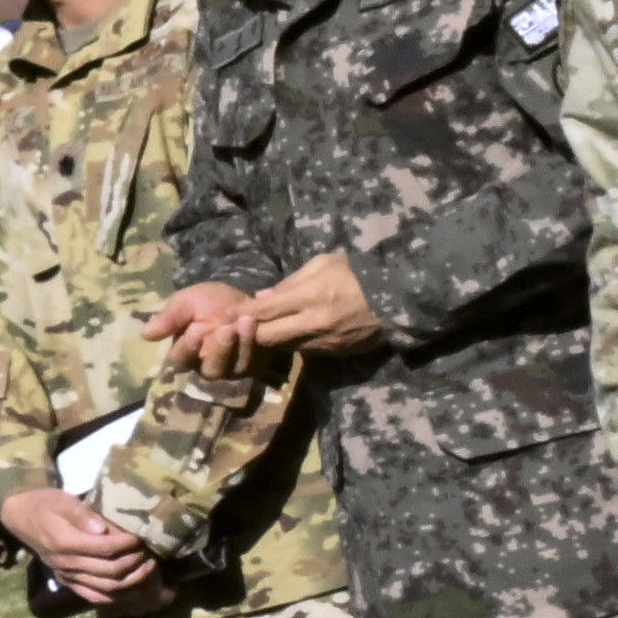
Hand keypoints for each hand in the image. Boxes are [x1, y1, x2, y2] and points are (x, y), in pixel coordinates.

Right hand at [0, 484, 155, 607]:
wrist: (21, 519)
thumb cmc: (44, 505)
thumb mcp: (61, 500)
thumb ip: (80, 513)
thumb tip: (102, 529)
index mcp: (65, 543)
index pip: (105, 548)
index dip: (128, 544)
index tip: (142, 535)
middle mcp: (67, 565)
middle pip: (110, 571)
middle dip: (135, 562)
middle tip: (151, 551)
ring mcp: (68, 577)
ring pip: (108, 588)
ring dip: (132, 580)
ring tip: (149, 567)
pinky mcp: (69, 583)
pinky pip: (96, 597)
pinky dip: (118, 596)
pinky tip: (133, 588)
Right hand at [149, 281, 259, 377]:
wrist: (243, 298)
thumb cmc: (209, 301)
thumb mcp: (186, 302)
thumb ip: (170, 318)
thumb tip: (145, 334)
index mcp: (187, 352)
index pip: (181, 360)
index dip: (187, 350)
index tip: (194, 333)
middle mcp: (207, 365)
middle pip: (210, 371)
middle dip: (219, 351)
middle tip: (226, 329)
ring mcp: (232, 368)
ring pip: (233, 369)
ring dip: (239, 347)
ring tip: (245, 322)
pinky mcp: (254, 365)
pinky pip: (254, 362)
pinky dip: (253, 344)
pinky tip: (252, 323)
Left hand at [228, 253, 390, 360]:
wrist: (398, 297)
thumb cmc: (356, 273)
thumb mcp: (323, 264)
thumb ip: (290, 282)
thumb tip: (263, 296)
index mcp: (309, 296)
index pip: (263, 310)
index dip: (239, 314)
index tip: (220, 316)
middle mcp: (313, 323)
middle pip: (267, 337)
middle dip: (247, 335)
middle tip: (229, 332)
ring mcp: (324, 342)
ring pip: (284, 347)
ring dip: (269, 341)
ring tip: (254, 335)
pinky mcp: (334, 353)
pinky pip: (304, 351)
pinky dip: (293, 344)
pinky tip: (286, 337)